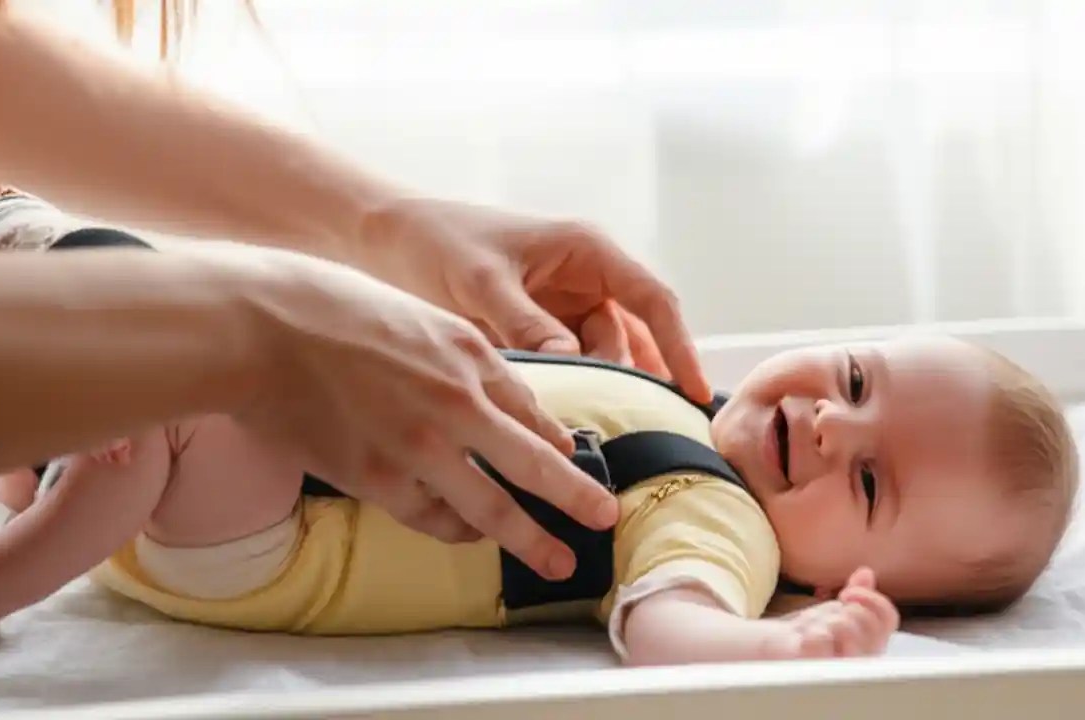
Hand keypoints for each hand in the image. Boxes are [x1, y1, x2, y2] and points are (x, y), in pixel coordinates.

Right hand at [208, 244, 619, 579]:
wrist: (260, 325)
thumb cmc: (330, 308)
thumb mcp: (417, 315)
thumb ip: (458, 356)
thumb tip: (488, 396)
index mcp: (470, 353)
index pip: (535, 411)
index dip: (563, 443)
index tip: (579, 460)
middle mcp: (457, 402)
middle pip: (536, 465)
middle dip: (578, 498)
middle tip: (605, 519)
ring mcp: (420, 446)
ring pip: (492, 509)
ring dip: (529, 539)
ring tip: (555, 560)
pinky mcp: (377, 479)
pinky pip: (432, 518)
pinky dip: (456, 530)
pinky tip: (469, 536)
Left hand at [359, 197, 711, 403]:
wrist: (389, 238)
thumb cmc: (439, 242)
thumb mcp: (482, 281)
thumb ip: (526, 322)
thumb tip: (573, 362)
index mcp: (588, 251)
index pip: (653, 300)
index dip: (680, 346)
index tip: (695, 392)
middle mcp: (587, 278)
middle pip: (632, 337)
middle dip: (635, 380)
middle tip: (636, 432)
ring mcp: (565, 305)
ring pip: (603, 357)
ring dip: (599, 390)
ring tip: (597, 434)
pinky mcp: (542, 329)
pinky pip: (571, 365)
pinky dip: (570, 390)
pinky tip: (563, 422)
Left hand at [760, 568, 899, 659]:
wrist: (778, 651)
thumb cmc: (812, 633)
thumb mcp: (837, 610)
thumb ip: (857, 594)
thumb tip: (866, 572)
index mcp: (874, 643)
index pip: (888, 617)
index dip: (871, 598)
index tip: (846, 593)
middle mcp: (864, 659)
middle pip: (867, 619)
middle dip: (844, 608)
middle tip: (829, 615)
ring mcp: (843, 667)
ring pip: (845, 627)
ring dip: (825, 619)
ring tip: (816, 629)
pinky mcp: (819, 670)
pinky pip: (820, 639)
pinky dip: (810, 632)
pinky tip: (805, 640)